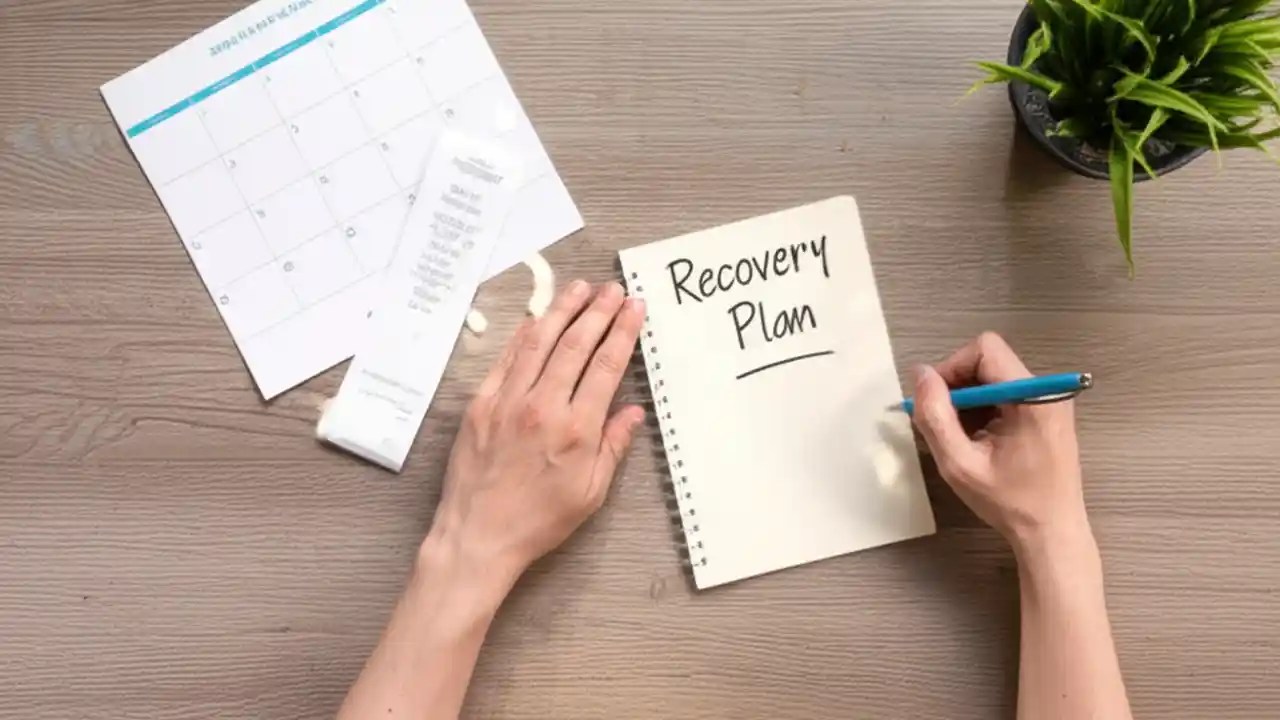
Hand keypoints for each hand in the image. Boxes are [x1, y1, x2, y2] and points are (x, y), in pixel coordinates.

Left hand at [426, 280, 645, 586]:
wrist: (478, 535)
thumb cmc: (539, 521)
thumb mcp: (591, 492)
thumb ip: (613, 446)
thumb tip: (633, 411)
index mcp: (576, 430)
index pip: (606, 366)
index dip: (623, 332)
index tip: (634, 308)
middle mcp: (542, 407)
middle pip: (575, 345)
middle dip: (598, 312)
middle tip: (613, 290)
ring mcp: (507, 401)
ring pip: (539, 342)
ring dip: (562, 311)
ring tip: (580, 288)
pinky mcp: (481, 404)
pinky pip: (507, 359)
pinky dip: (524, 334)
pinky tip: (537, 319)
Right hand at [911, 332, 1089, 552]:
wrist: (1052, 532)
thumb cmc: (1009, 503)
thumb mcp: (959, 464)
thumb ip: (935, 416)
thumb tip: (921, 374)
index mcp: (1033, 397)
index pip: (985, 350)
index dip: (952, 368)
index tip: (935, 402)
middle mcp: (1047, 390)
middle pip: (989, 360)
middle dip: (958, 386)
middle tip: (944, 424)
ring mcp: (1051, 400)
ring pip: (995, 376)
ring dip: (969, 400)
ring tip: (962, 437)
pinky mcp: (1048, 412)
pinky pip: (1006, 392)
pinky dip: (984, 409)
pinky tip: (980, 440)